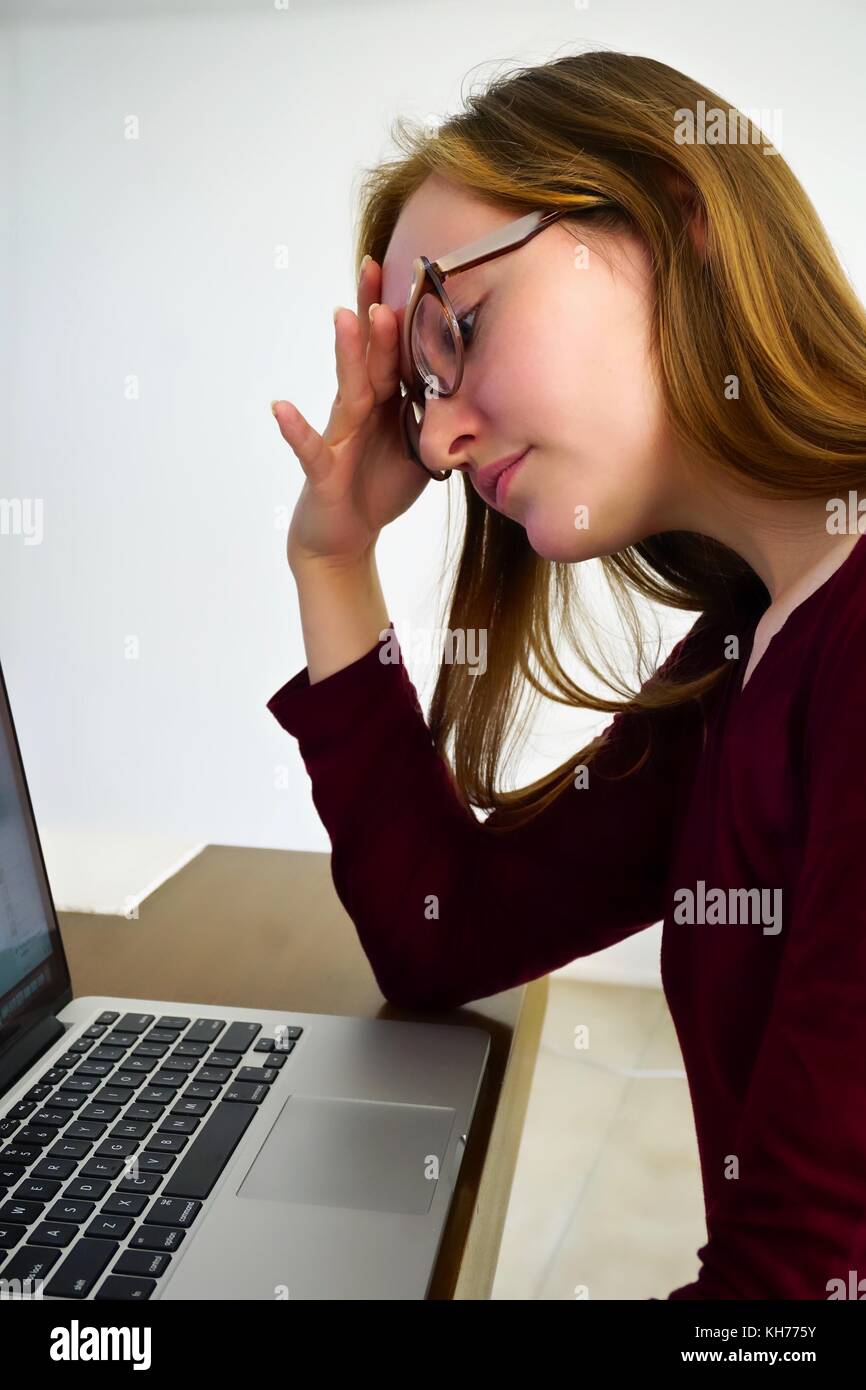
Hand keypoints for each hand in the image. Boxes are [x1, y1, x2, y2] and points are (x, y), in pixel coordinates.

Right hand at [271, 257, 430, 573]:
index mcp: (387, 403)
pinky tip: (282, 408)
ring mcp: (340, 437)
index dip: (403, 314)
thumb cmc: (379, 488)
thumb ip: (437, 419)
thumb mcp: (420, 452)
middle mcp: (361, 411)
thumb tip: (477, 390)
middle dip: (373, 314)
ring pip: (346, 390)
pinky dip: (295, 430)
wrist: (345, 536)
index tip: (414, 269)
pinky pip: (309, 448)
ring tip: (344, 316)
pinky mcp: (323, 470)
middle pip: (370, 356)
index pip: (396, 352)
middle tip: (374, 267)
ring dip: (345, 354)